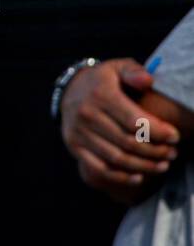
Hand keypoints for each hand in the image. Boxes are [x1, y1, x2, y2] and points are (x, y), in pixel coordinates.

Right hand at [60, 57, 180, 204]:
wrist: (69, 90)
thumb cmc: (103, 81)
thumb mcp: (117, 68)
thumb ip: (134, 71)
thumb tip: (147, 81)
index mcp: (100, 95)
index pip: (134, 120)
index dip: (158, 132)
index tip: (175, 137)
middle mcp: (86, 114)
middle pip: (127, 142)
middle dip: (155, 151)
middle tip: (173, 153)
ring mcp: (78, 132)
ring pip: (116, 158)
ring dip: (144, 166)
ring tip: (163, 165)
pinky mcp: (74, 146)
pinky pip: (99, 168)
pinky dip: (121, 177)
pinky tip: (139, 177)